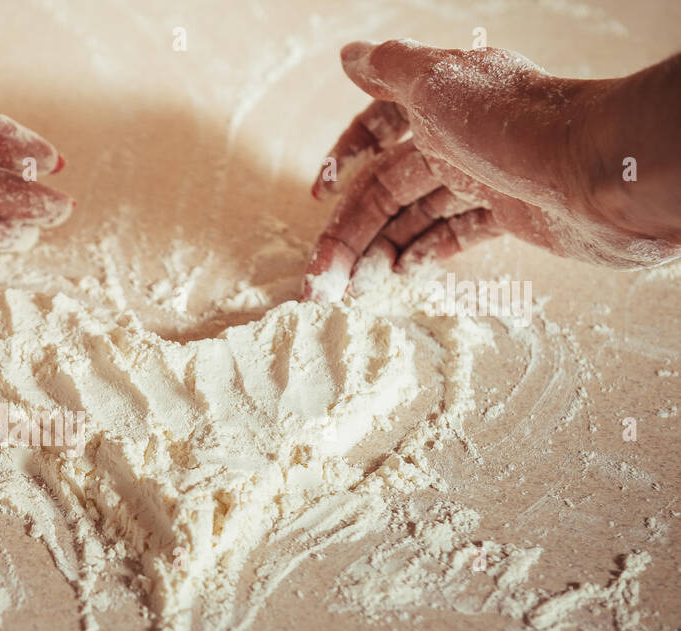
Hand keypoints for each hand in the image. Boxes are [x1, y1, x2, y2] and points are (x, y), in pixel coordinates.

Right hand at [303, 41, 680, 301]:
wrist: (596, 170)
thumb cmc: (513, 122)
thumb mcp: (437, 83)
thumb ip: (390, 69)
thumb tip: (348, 56)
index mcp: (435, 105)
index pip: (375, 129)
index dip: (344, 159)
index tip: (319, 193)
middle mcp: (456, 139)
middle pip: (385, 188)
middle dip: (347, 232)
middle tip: (320, 280)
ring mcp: (483, 177)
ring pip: (413, 217)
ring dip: (376, 251)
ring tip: (350, 291)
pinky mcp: (510, 214)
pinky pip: (456, 232)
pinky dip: (426, 251)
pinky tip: (401, 271)